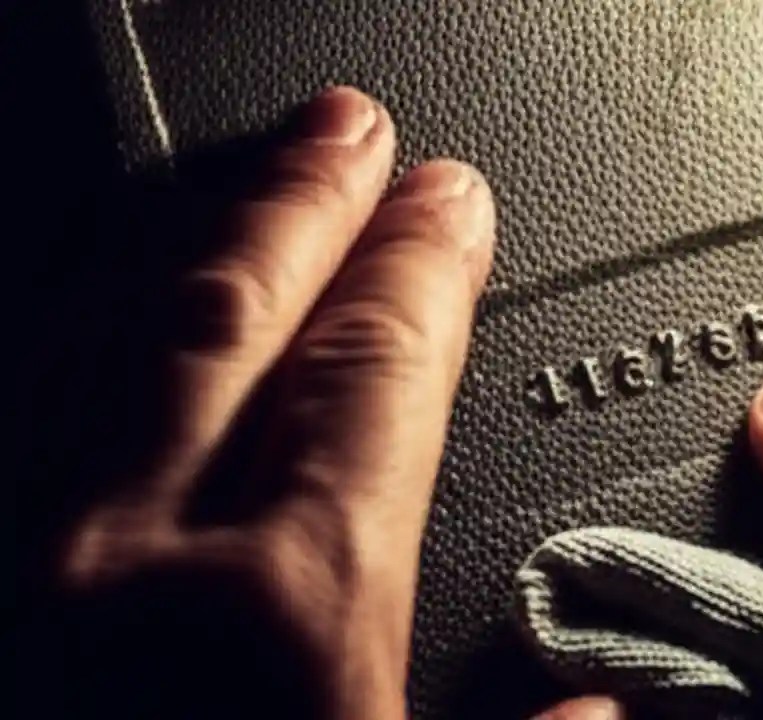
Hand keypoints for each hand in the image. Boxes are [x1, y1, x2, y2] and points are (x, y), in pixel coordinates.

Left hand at [27, 88, 494, 719]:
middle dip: (306, 204)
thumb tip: (601, 716)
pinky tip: (114, 299)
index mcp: (289, 614)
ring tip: (257, 182)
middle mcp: (128, 566)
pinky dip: (82, 324)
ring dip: (195, 238)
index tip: (447, 205)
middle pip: (235, 314)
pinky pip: (27, 404)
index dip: (421, 268)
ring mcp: (21, 562)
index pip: (375, 371)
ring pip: (107, 333)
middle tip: (350, 135)